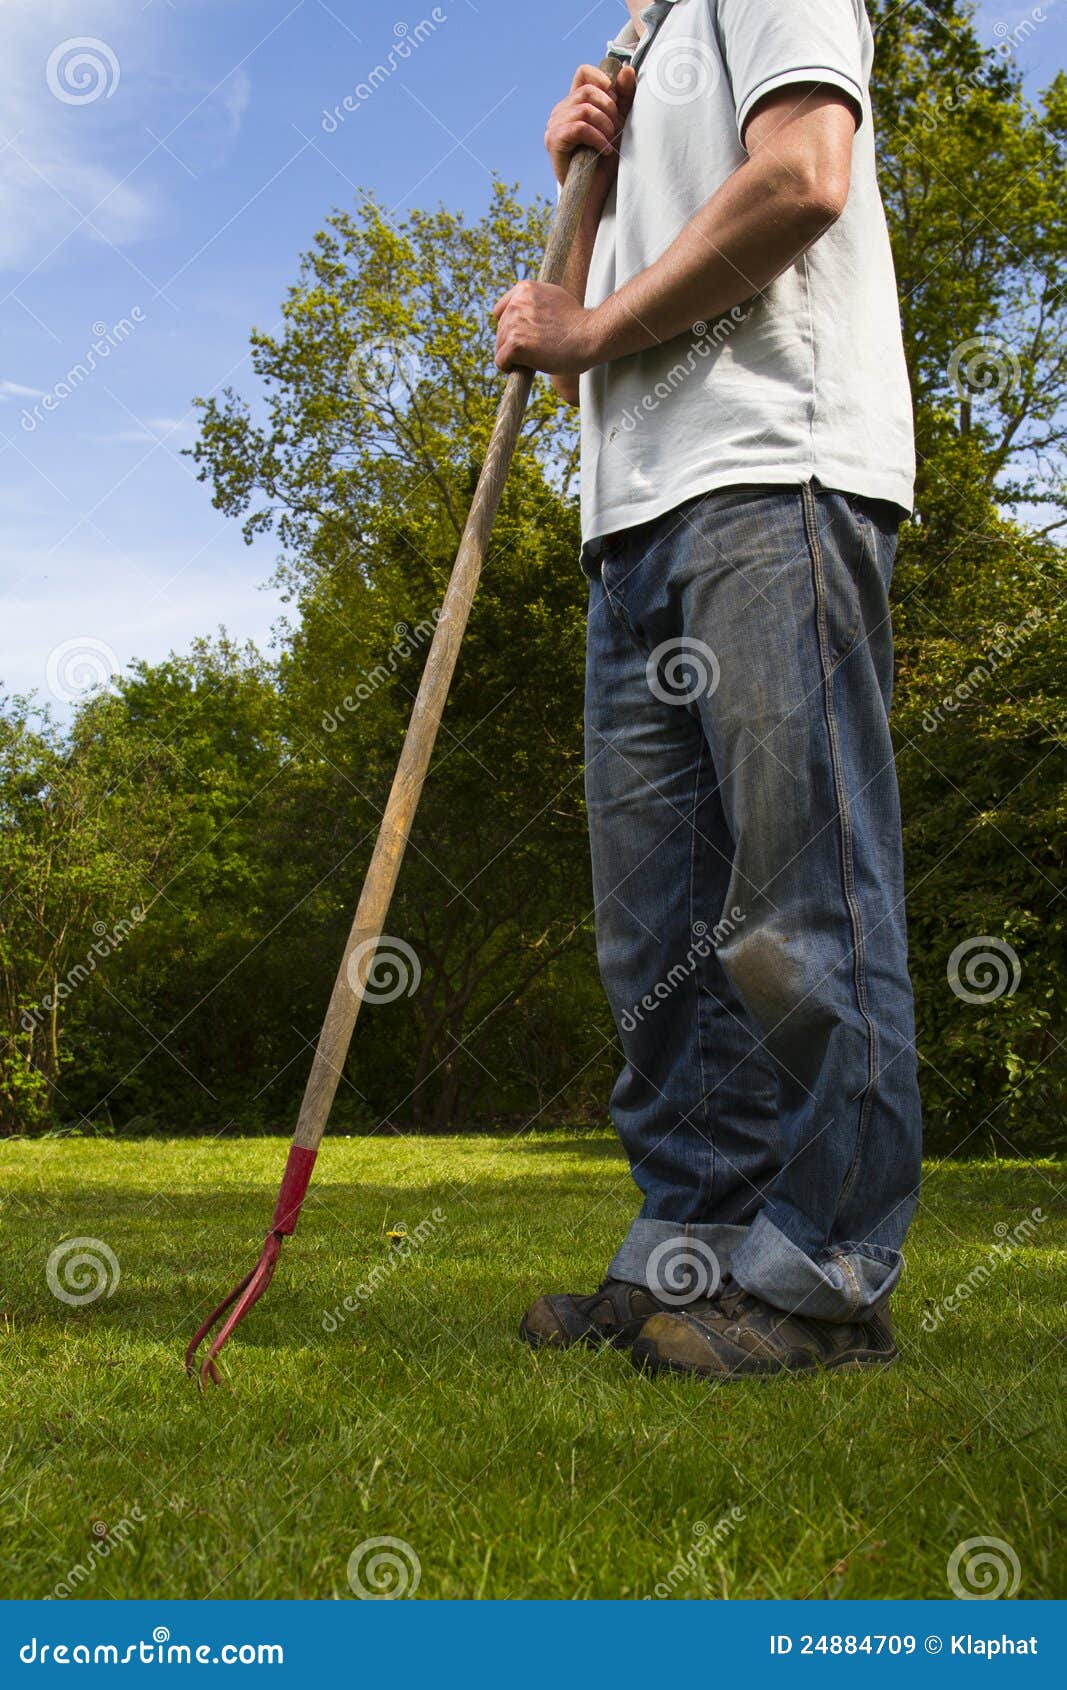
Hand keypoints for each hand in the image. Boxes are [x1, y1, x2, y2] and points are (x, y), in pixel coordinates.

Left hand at [493, 281, 601, 375]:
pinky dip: (509, 367)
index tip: (523, 335)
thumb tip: (520, 307)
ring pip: (500, 345)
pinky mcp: (516, 343)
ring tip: (533, 359)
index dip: (510, 326)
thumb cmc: (577, 323)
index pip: (501, 310)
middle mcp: (517, 303)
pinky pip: (501, 360)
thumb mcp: (554, 297)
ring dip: (512, 356)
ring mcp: (515, 323)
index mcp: (525, 289)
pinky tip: (524, 368)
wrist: (590, 337)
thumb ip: (535, 300)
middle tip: (534, 351)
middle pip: (500, 330)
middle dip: (512, 342)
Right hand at [545, 63, 635, 187]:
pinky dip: (597, 138)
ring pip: (585, 109)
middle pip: (587, 90)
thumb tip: (626, 69)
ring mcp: (554, 125)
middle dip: (609, 109)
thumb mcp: (620, 123)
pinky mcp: (553, 141)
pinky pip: (580, 127)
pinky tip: (604, 150)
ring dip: (605, 126)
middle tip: (616, 130)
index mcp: (575, 103)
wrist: (595, 194)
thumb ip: (624, 97)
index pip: (583, 73)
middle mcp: (561, 111)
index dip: (602, 79)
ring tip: (610, 142)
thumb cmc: (607, 162)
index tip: (615, 101)